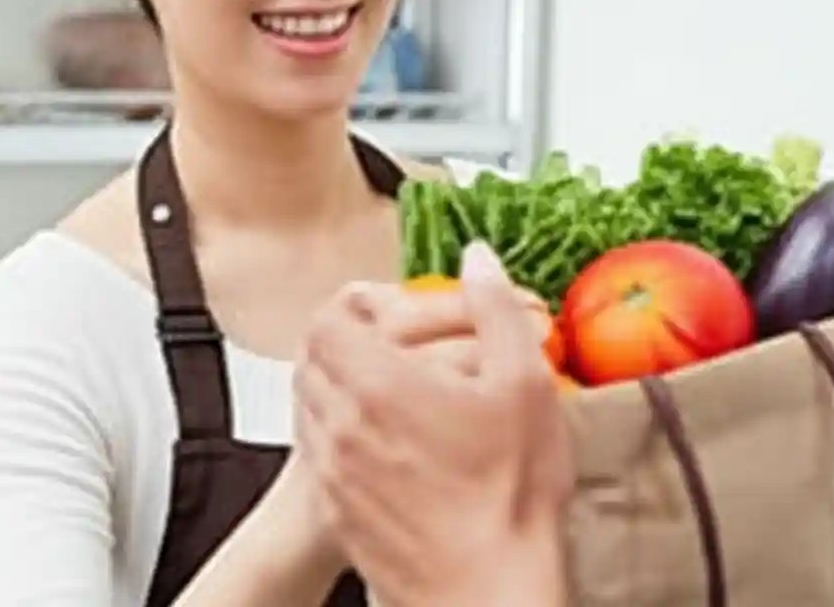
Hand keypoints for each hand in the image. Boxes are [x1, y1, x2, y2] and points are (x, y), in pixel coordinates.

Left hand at [293, 242, 574, 606]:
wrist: (485, 591)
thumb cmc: (509, 498)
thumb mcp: (524, 383)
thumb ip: (495, 309)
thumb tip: (477, 259)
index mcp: (378, 383)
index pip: (329, 318)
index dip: (355, 305)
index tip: (385, 310)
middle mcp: (341, 422)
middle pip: (310, 357)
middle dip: (343, 341)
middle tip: (385, 344)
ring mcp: (334, 469)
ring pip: (309, 404)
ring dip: (337, 386)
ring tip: (385, 391)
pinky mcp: (337, 508)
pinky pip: (318, 451)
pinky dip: (338, 433)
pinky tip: (385, 444)